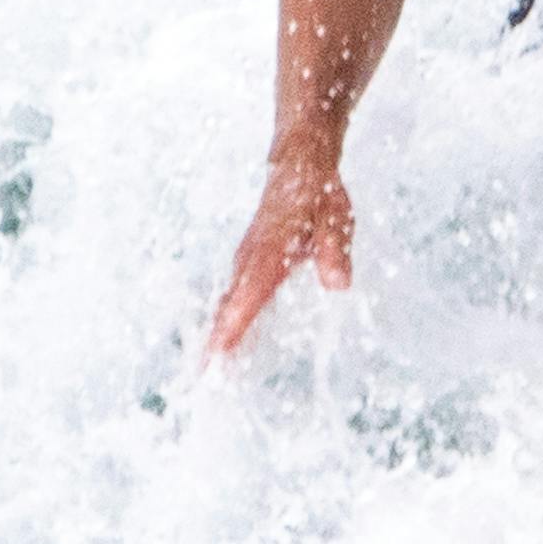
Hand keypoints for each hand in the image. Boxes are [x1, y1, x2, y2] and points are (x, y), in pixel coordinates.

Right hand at [204, 148, 355, 355]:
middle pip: (229, 307)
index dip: (233, 328)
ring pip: (227, 302)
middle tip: (203, 378)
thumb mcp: (336, 221)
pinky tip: (225, 341)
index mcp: (270, 252)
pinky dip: (225, 320)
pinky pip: (233, 296)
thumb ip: (335, 253)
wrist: (298, 166)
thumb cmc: (318, 195)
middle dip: (215, 342)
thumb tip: (338, 284)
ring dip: (216, 334)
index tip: (219, 356)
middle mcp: (251, 258)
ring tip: (206, 370)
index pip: (248, 297)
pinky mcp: (247, 260)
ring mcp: (245, 259)